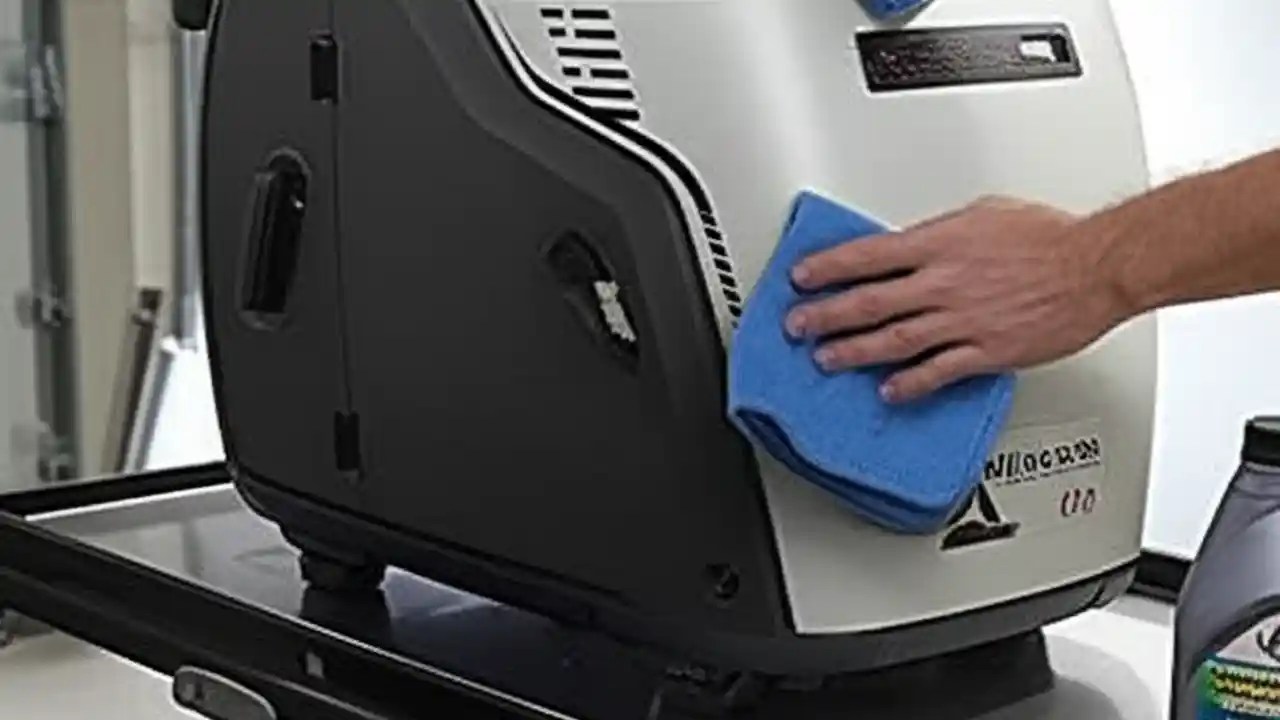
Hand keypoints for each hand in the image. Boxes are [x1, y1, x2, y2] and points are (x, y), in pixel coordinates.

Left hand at [785, 197, 1125, 402]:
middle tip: (797, 325)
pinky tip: (889, 391)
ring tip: (826, 358)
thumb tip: (911, 242)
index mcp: (941, 244)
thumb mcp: (984, 214)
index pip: (868, 255)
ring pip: (894, 340)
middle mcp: (945, 283)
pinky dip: (910, 384)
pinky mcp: (987, 352)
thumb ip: (941, 234)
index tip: (802, 277)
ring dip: (854, 351)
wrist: (1096, 267)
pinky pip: (938, 371)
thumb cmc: (1048, 237)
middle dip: (826, 314)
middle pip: (870, 301)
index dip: (829, 267)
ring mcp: (964, 320)